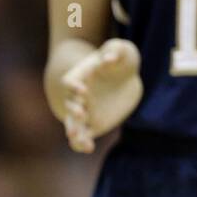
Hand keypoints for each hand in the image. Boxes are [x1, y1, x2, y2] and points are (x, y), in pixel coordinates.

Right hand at [60, 38, 142, 152]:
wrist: (125, 76)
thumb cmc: (120, 58)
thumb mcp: (121, 49)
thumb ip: (115, 50)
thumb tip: (109, 59)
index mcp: (81, 76)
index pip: (70, 81)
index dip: (74, 85)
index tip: (82, 89)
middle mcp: (78, 96)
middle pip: (70, 104)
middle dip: (74, 110)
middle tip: (82, 114)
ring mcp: (85, 111)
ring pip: (74, 124)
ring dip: (75, 131)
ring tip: (79, 139)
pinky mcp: (94, 123)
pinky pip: (84, 135)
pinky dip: (82, 142)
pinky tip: (88, 148)